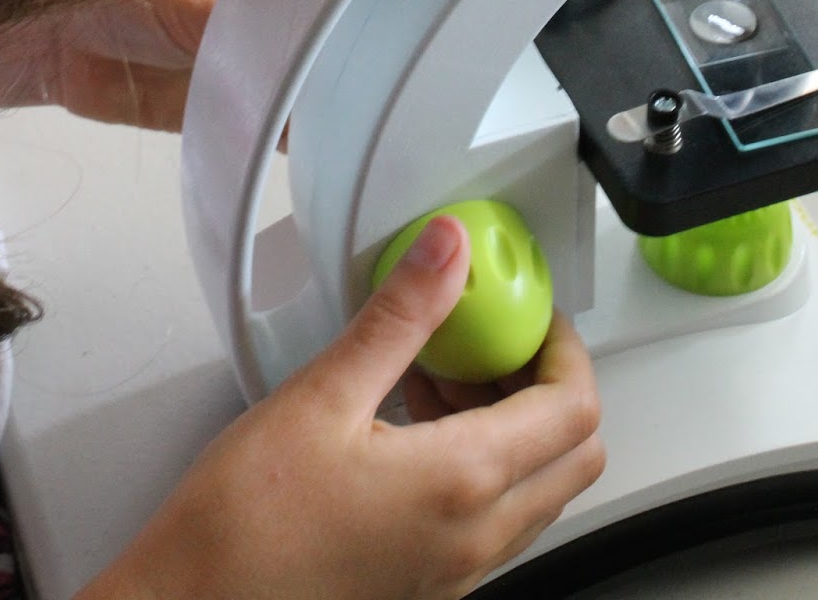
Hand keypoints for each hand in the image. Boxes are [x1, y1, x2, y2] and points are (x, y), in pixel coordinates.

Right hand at [81, 215, 604, 599]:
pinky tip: (412, 430)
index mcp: (462, 483)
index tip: (529, 313)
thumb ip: (398, 317)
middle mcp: (475, 539)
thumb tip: (447, 252)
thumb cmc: (241, 525)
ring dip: (516, 427)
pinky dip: (482, 468)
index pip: (575, 409)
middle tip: (496, 341)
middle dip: (551, 386)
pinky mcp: (427, 588)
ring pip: (537, 492)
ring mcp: (455, 574)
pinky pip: (493, 523)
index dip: (564, 347)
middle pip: (575, 456)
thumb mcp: (321, 396)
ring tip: (441, 376)